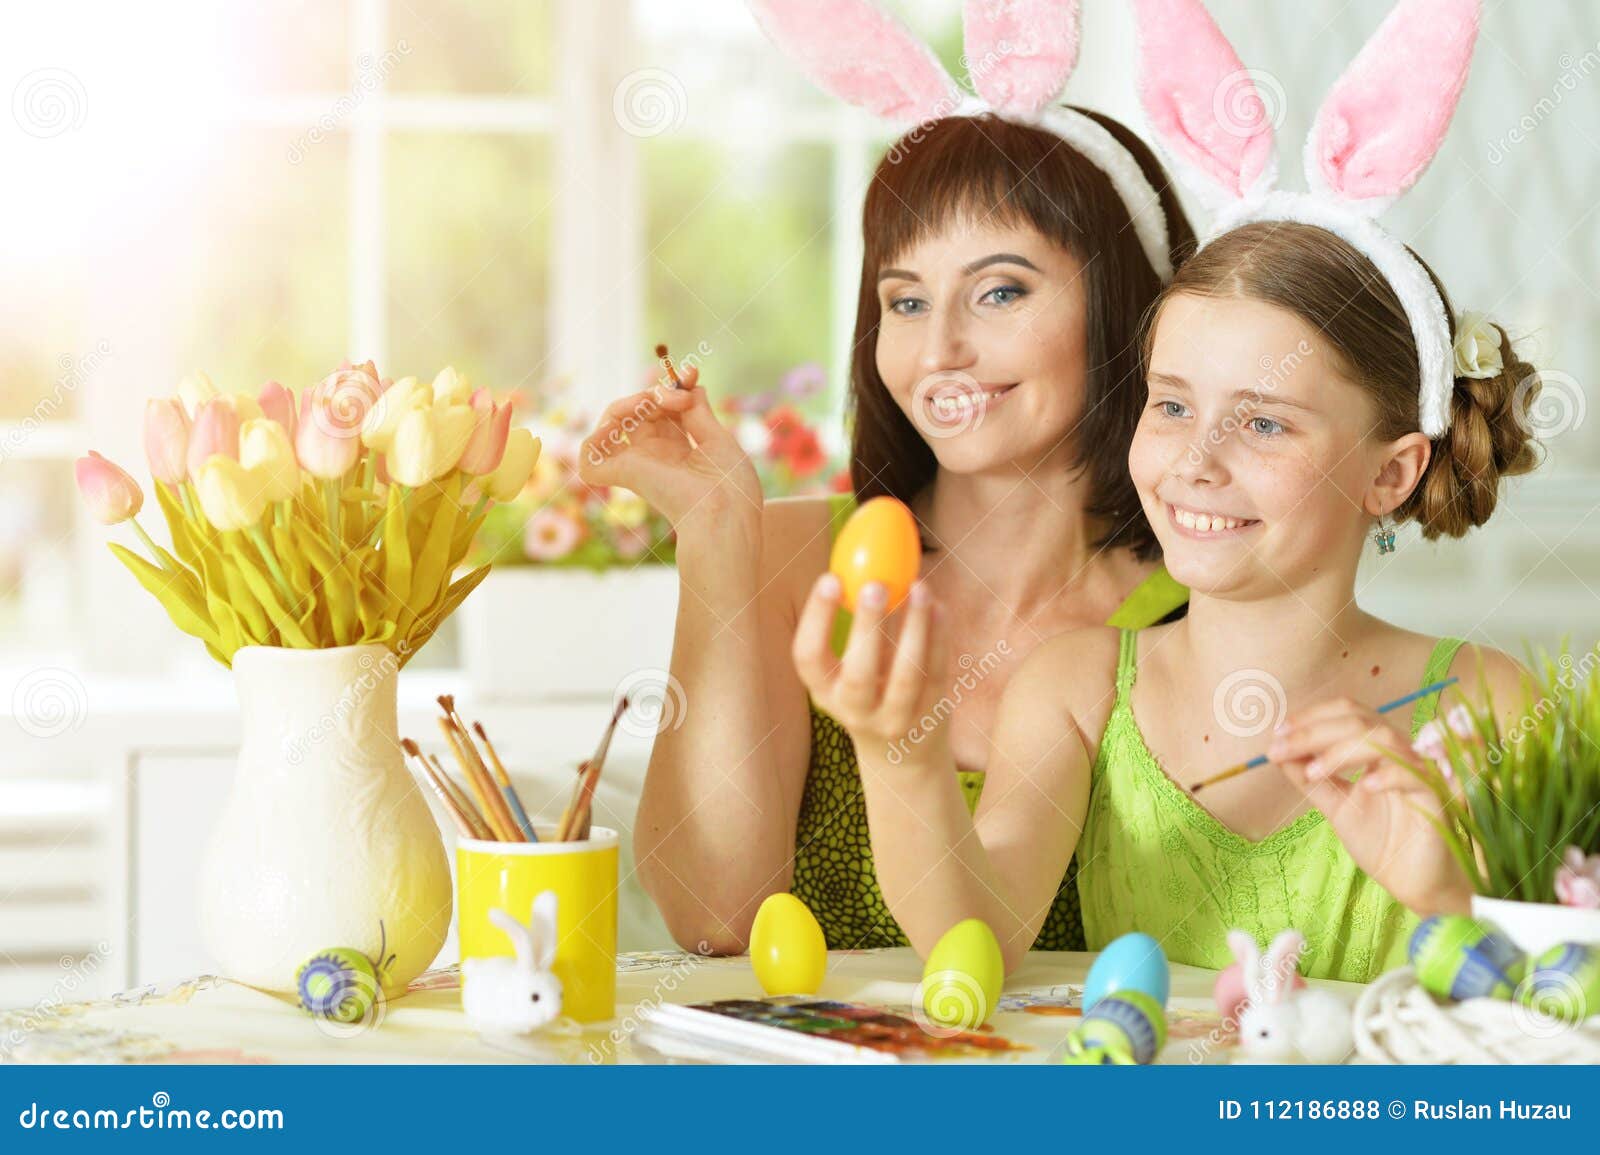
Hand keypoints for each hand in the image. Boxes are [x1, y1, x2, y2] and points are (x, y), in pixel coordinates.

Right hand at [577, 366, 762, 539]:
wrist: (725, 512)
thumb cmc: (730, 487)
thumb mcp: (718, 439)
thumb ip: (698, 412)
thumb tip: (690, 385)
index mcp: (679, 450)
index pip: (663, 410)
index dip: (673, 388)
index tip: (691, 373)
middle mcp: (655, 456)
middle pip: (639, 409)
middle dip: (657, 392)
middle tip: (680, 397)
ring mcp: (637, 463)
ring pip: (612, 421)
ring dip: (628, 402)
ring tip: (653, 402)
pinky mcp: (622, 474)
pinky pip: (589, 455)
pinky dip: (595, 436)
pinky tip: (623, 423)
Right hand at [791, 574, 949, 767]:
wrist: (901, 753)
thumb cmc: (871, 690)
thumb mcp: (849, 668)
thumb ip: (857, 626)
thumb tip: (867, 559)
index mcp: (824, 692)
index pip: (808, 658)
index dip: (816, 618)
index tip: (831, 578)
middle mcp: (854, 712)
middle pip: (857, 675)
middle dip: (865, 628)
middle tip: (875, 584)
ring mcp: (894, 720)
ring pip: (905, 677)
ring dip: (914, 628)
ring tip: (919, 586)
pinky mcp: (929, 718)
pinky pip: (936, 675)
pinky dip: (939, 639)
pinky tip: (939, 607)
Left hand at [1268, 698, 1470, 912]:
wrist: (1413, 882)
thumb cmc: (1380, 841)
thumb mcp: (1334, 805)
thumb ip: (1309, 779)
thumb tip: (1276, 751)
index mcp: (1376, 749)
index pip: (1346, 713)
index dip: (1311, 717)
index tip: (1277, 733)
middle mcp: (1398, 753)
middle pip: (1359, 721)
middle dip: (1314, 731)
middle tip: (1281, 747)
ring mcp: (1418, 772)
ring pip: (1382, 740)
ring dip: (1341, 751)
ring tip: (1313, 772)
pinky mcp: (1435, 797)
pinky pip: (1413, 775)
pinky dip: (1387, 775)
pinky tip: (1365, 786)